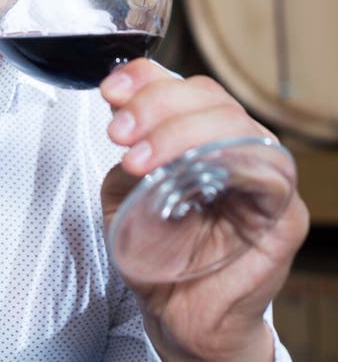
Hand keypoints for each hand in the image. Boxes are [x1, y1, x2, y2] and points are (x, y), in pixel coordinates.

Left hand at [100, 58, 308, 361]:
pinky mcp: (283, 212)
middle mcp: (235, 144)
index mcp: (200, 132)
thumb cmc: (157, 250)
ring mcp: (263, 173)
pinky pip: (263, 169)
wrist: (177, 316)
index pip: (182, 84)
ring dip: (178, 133)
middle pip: (206, 95)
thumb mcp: (125, 186)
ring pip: (232, 123)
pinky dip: (223, 159)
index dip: (145, 77)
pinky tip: (185, 174)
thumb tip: (118, 102)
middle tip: (120, 133)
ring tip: (138, 160)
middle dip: (155, 105)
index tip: (111, 91)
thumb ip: (128, 143)